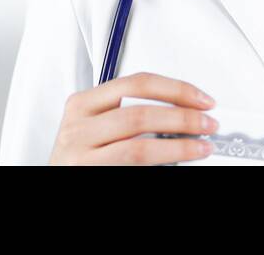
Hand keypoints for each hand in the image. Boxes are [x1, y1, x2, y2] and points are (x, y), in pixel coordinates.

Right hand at [48, 72, 217, 164]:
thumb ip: (127, 112)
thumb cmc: (78, 155)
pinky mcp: (88, 175)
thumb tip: (182, 109)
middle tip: (208, 123)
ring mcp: (81, 156)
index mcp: (82, 104)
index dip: (176, 89)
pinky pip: (133, 167)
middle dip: (183, 117)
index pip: (136, 83)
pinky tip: (179, 162)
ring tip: (201, 146)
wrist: (55, 180)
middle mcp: (78, 128)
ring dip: (179, 147)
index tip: (202, 99)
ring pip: (139, 147)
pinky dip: (163, 164)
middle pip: (140, 113)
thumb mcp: (95, 124)